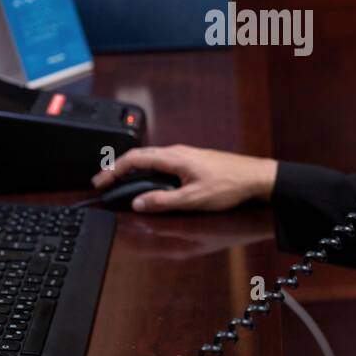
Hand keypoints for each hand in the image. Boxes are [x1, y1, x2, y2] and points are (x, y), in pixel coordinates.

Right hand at [90, 144, 277, 212]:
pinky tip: (148, 183)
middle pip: (139, 157)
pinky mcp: (192, 162)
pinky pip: (162, 163)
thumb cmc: (229, 185)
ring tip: (121, 184)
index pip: (134, 159)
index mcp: (174, 158)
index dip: (113, 170)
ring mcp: (184, 156)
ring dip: (133, 171)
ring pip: (151, 160)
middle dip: (118, 170)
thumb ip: (163, 201)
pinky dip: (147, 172)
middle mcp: (177, 152)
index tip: (100, 182)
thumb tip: (139, 203)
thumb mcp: (193, 199)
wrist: (255, 177)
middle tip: (104, 184)